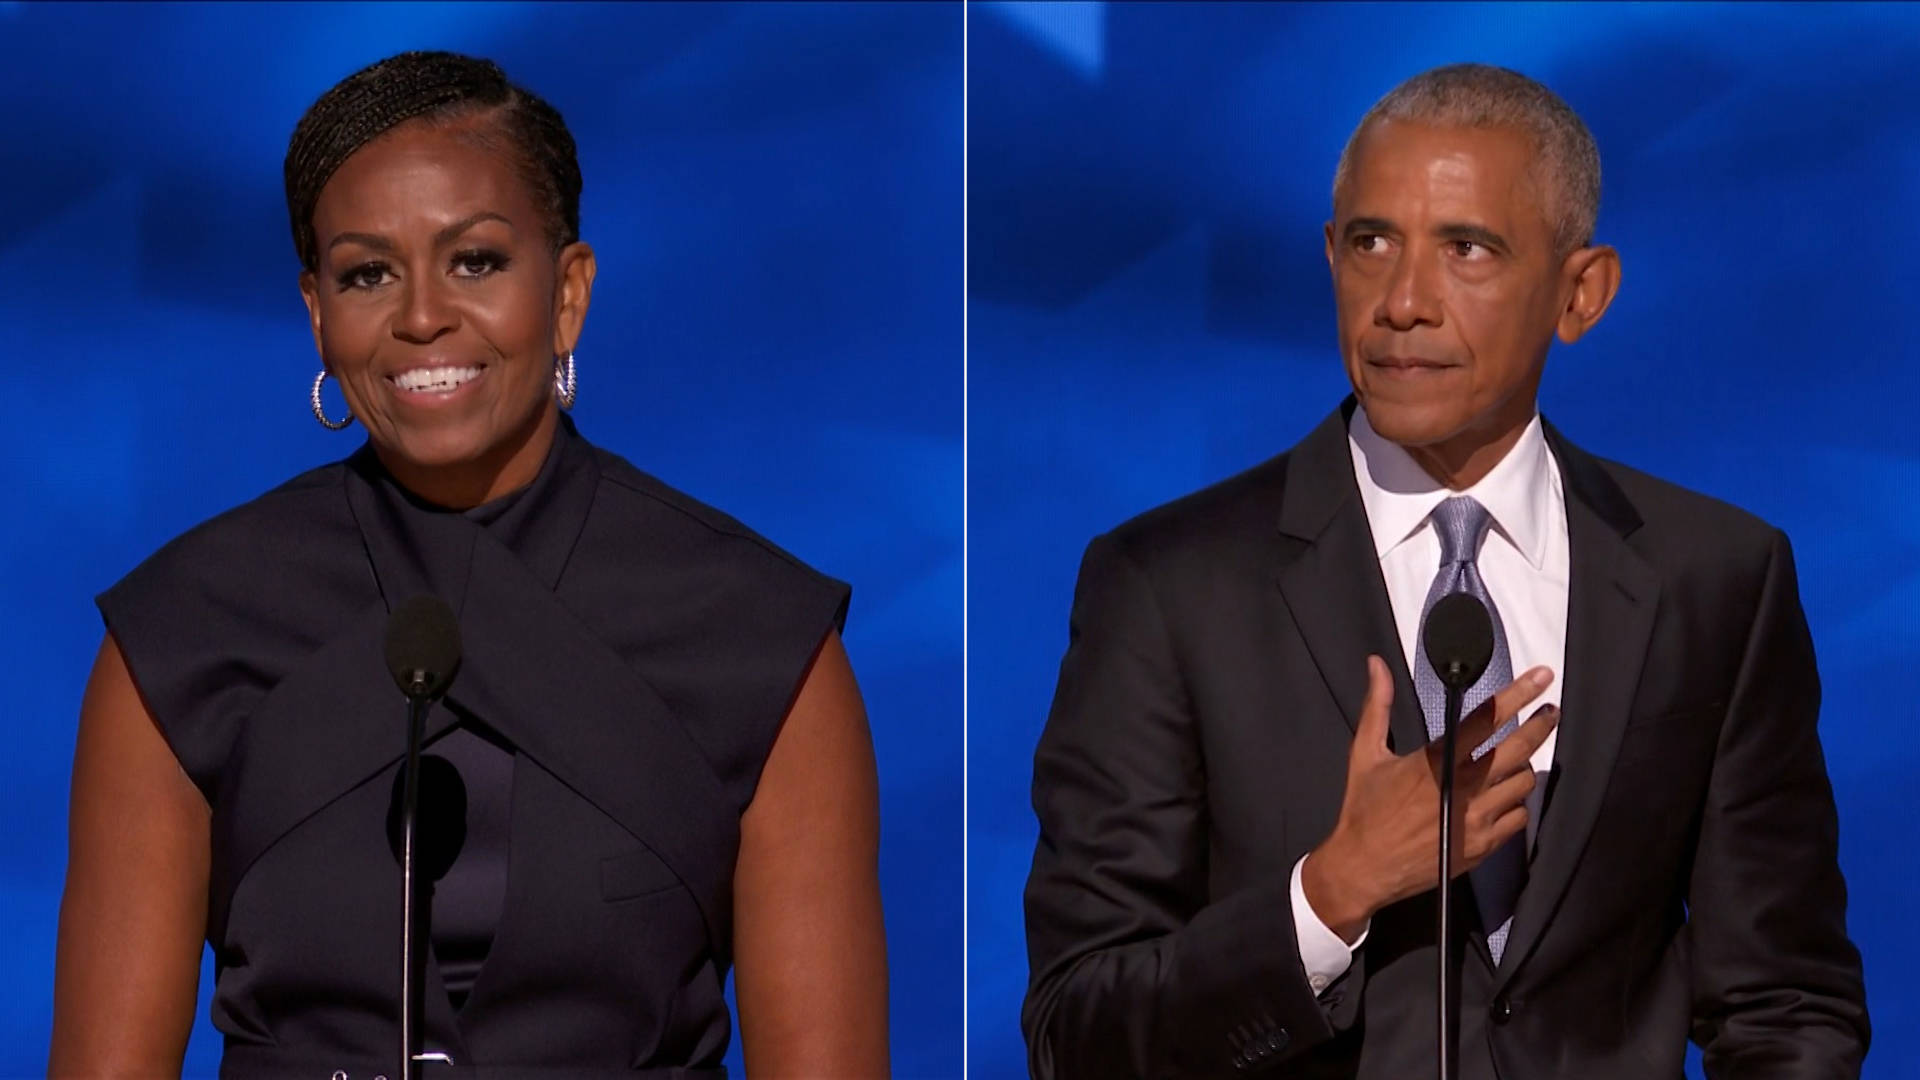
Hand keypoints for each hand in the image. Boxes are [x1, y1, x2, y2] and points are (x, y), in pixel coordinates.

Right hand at [1301, 655, 1557, 941]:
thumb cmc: (1363, 809)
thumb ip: (1377, 706)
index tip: (1541, 677)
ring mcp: (1477, 820)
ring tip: (1515, 759)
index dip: (1518, 694)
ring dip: (1523, 766)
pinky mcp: (1483, 847)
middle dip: (1541, 725)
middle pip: (1518, 749)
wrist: (1363, 869)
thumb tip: (1377, 664)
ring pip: (1523, 783)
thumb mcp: (1365, 754)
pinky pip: (1518, 817)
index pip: (1486, 719)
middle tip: (1550, 711)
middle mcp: (1463, 789)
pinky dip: (1516, 802)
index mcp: (1436, 762)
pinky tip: (1504, 796)